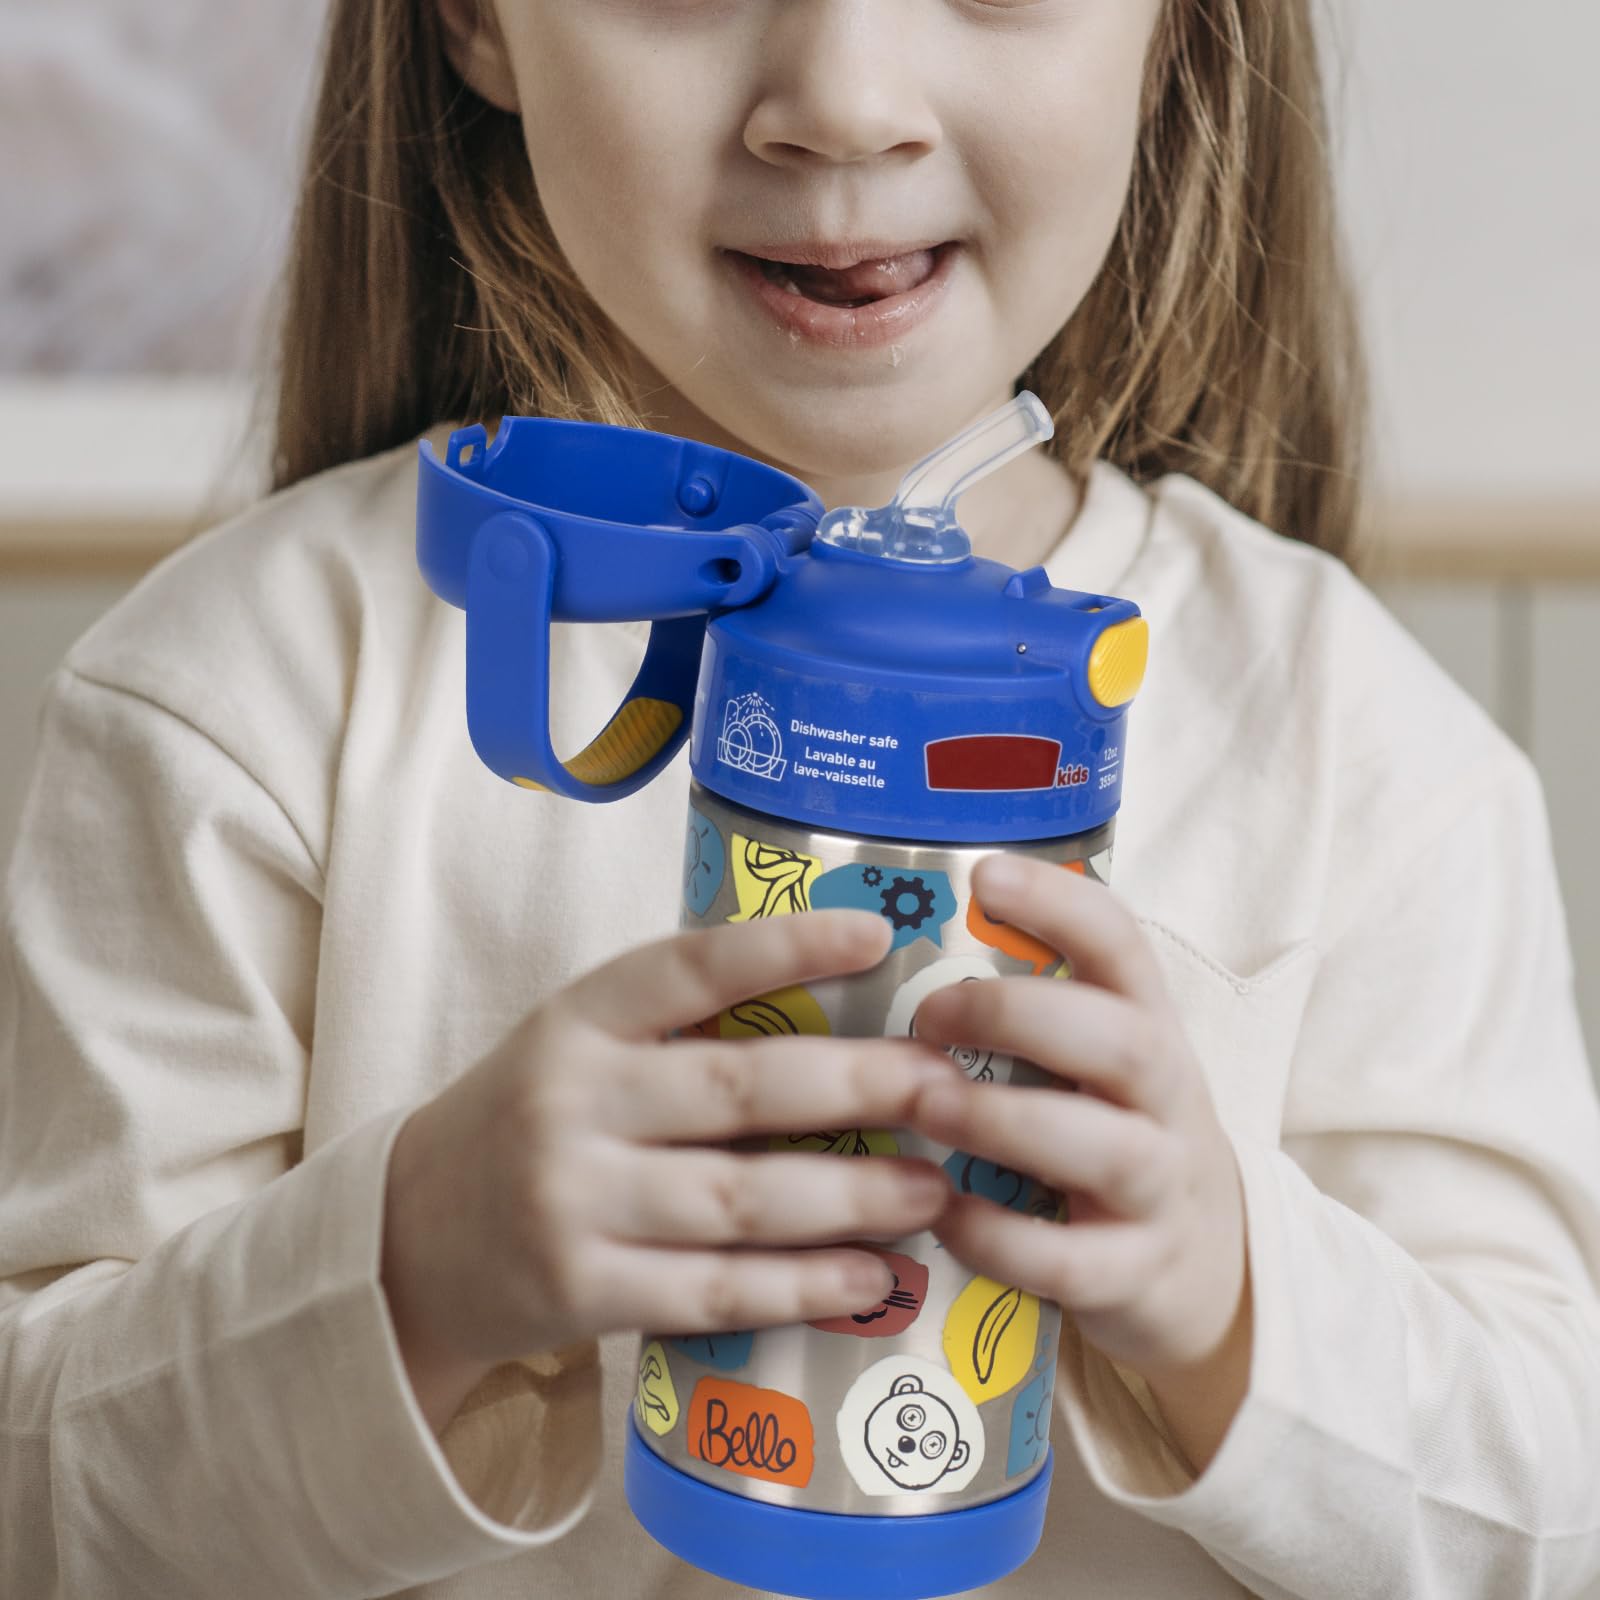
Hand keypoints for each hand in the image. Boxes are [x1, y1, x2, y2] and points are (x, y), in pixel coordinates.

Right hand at [381, 910, 958, 1430]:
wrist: (414, 1235)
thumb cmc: (534, 1117)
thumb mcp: (579, 1042)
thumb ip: (679, 1025)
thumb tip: (841, 997)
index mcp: (577, 1019)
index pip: (689, 967)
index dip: (785, 947)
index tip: (877, 935)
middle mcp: (570, 1101)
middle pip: (739, 1088)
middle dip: (859, 1085)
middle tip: (945, 1084)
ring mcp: (573, 1201)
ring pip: (742, 1198)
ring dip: (853, 1193)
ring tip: (933, 1186)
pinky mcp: (584, 1291)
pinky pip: (717, 1289)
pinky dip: (804, 1283)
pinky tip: (873, 1273)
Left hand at [907, 852, 1251, 1471]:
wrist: (1205, 1269)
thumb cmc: (1115, 1134)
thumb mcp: (1098, 1064)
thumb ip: (1032, 1012)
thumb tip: (894, 943)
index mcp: (1147, 1028)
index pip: (1122, 945)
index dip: (1060, 905)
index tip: (985, 876)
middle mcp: (1165, 1099)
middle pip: (1124, 1041)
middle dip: (1022, 1017)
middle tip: (928, 1015)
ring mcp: (1159, 1190)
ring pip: (1105, 1149)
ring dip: (1007, 1122)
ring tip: (927, 1107)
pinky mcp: (1135, 1275)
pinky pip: (1073, 1261)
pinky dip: (1004, 1239)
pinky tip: (943, 1213)